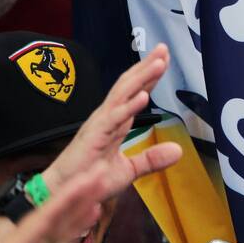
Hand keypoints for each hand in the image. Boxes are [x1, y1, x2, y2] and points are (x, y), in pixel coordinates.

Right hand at [41, 44, 181, 203]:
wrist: (65, 194)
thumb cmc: (90, 178)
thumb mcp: (129, 170)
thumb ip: (151, 159)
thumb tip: (178, 150)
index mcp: (115, 121)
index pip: (135, 92)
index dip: (150, 76)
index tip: (164, 59)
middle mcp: (107, 116)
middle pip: (129, 85)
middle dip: (147, 66)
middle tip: (164, 48)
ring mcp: (100, 124)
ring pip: (123, 95)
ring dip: (142, 78)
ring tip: (159, 63)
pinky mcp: (95, 136)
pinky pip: (114, 118)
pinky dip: (129, 106)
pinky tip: (144, 95)